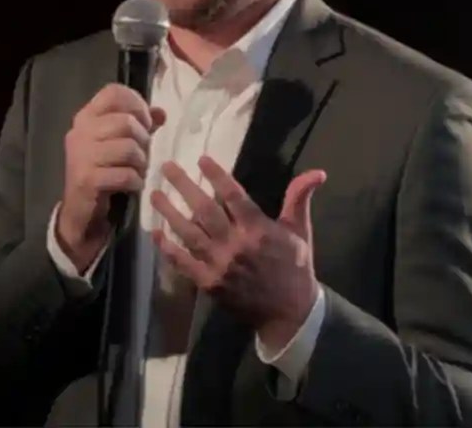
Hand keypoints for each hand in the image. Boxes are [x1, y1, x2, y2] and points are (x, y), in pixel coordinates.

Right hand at [57, 83, 165, 271]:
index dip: (137, 104)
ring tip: (137, 171)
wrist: (80, 211)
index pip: (114, 92)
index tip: (144, 123)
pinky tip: (132, 185)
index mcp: (87, 116)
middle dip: (143, 140)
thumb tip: (161, 112)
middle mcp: (80, 131)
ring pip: (128, 148)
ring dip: (141, 162)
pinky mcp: (87, 179)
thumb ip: (140, 125)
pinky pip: (125, 174)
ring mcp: (81, 155)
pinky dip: (135, 181)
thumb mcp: (120, 143)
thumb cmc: (103, 171)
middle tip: (141, 155)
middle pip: (126, 121)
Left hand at [151, 155, 326, 347]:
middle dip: (184, 186)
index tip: (201, 159)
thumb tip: (317, 172)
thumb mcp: (300, 231)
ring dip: (170, 213)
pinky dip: (168, 249)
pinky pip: (184, 263)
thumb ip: (299, 199)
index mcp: (258, 229)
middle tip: (166, 167)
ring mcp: (220, 265)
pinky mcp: (210, 283)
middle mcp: (236, 244)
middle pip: (205, 210)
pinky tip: (155, 233)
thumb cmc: (295, 267)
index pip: (233, 196)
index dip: (217, 176)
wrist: (290, 313)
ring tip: (154, 195)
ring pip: (190, 234)